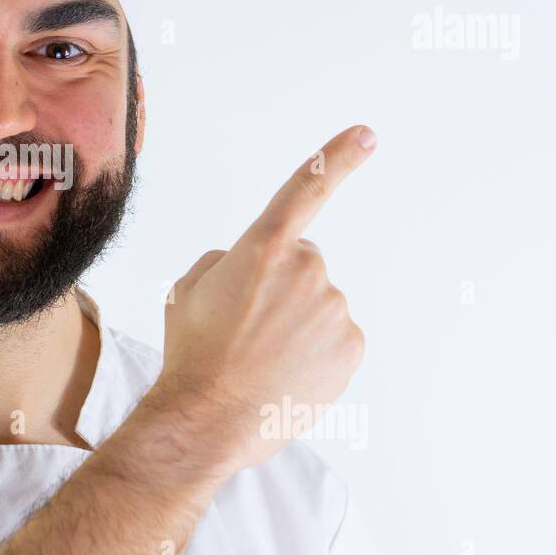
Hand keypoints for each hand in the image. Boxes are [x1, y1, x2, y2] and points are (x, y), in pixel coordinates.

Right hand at [151, 124, 376, 477]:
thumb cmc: (192, 354)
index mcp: (262, 249)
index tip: (367, 134)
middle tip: (247, 327)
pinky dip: (315, 353)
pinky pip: (336, 338)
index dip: (337, 158)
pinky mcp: (352, 346)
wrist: (207, 420)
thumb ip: (225, 261)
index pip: (304, 191)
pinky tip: (285, 374)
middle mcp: (306, 271)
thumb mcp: (187, 290)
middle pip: (302, 265)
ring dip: (296, 325)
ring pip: (319, 305)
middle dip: (281, 287)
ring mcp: (334, 309)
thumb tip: (250, 265)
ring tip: (262, 358)